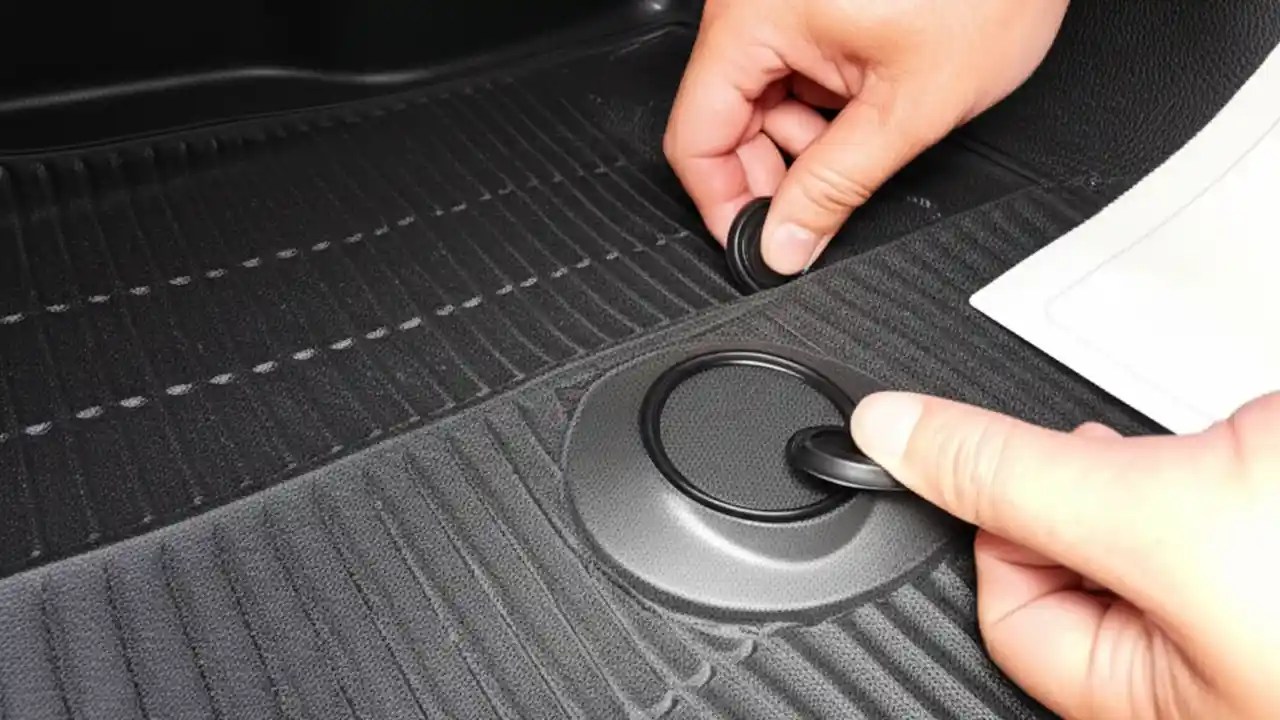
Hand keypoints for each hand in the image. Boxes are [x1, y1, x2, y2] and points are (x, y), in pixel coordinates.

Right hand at [664, 0, 1067, 273]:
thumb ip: (835, 188)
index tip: (759, 243)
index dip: (724, 204)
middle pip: (723, 119)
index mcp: (754, 18)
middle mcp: (752, 2)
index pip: (695, 137)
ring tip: (867, 139)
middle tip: (820, 208)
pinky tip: (868, 107)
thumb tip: (787, 244)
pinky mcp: (809, 0)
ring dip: (803, 138)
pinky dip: (819, 103)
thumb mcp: (909, 110)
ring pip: (757, 98)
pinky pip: (787, 69)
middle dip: (772, 173)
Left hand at [850, 391, 1279, 719]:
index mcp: (1147, 710)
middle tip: (1140, 468)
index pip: (1007, 620)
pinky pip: (1204, 514)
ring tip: (1221, 472)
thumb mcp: (1154, 515)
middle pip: (1068, 574)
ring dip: (1153, 482)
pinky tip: (1249, 462)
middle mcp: (1199, 680)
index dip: (998, 526)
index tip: (1023, 467)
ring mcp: (1244, 621)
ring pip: (1140, 535)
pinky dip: (1206, 474)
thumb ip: (1011, 477)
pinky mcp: (1275, 563)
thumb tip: (892, 437)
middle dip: (1086, 498)